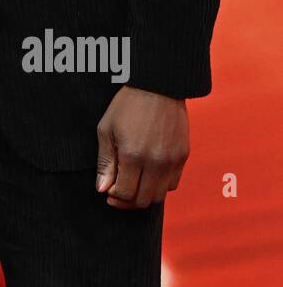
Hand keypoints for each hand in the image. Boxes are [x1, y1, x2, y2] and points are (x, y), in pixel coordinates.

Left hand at [95, 85, 188, 209]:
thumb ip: (105, 162)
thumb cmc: (126, 105)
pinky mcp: (183, 156)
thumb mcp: (106, 129)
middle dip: (127, 201)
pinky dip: (160, 185)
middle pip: (143, 200)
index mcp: (132, 155)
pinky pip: (173, 183)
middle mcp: (155, 161)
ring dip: (144, 195)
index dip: (114, 196)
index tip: (108, 190)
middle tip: (117, 192)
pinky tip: (148, 174)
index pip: (125, 193)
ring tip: (133, 184)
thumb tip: (102, 189)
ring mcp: (172, 160)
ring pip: (159, 196)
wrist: (158, 86)